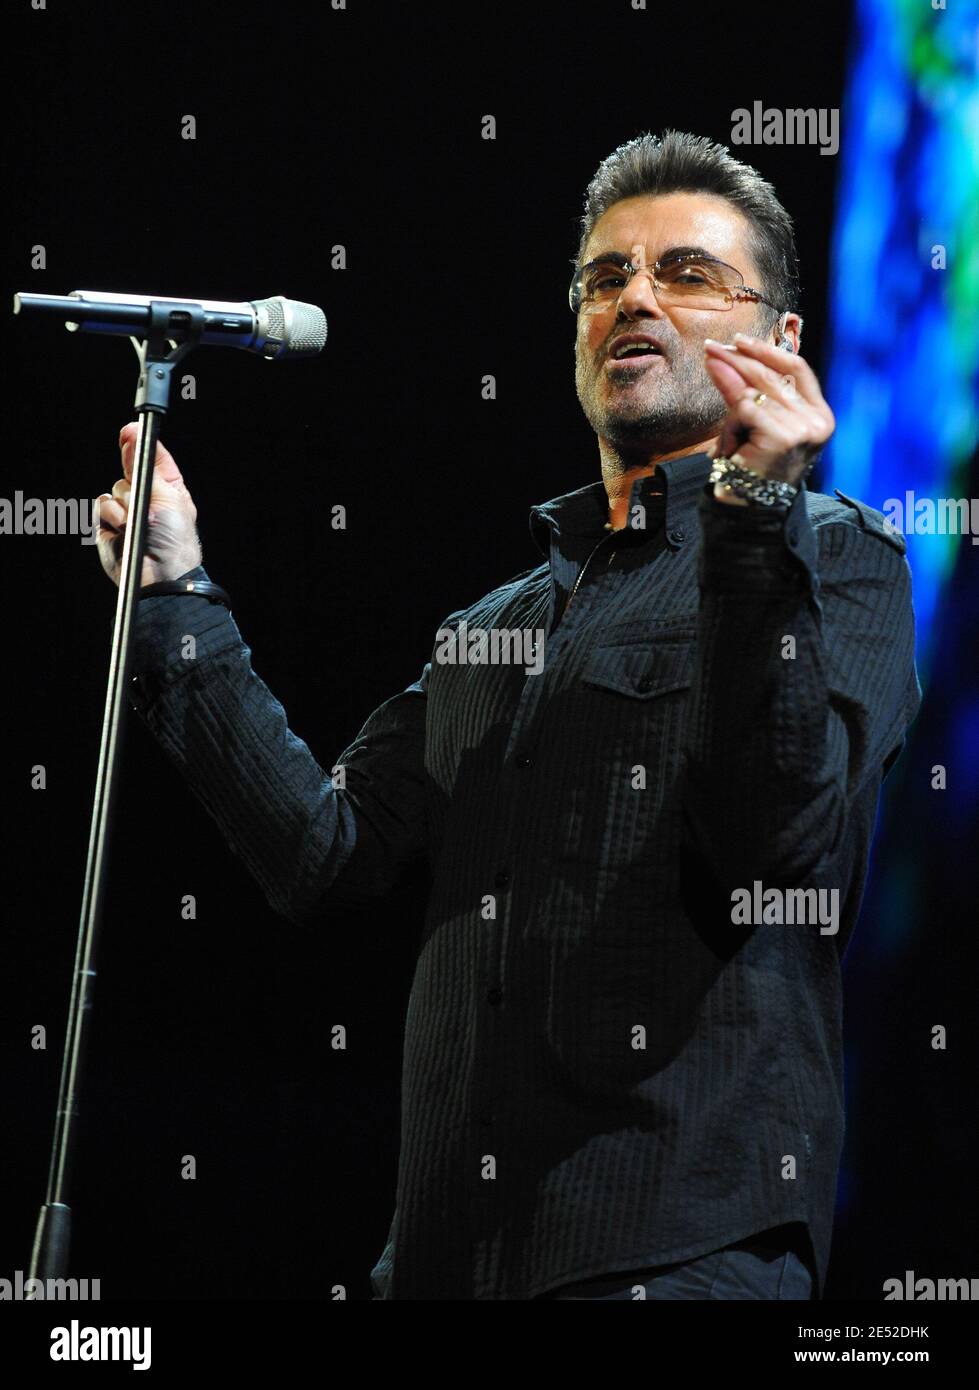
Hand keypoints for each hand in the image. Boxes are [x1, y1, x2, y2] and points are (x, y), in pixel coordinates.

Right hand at [94, 422, 202, 586]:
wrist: (159, 574)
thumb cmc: (174, 539)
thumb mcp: (167, 496)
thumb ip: (146, 467)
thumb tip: (132, 436)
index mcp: (167, 489)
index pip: (151, 459)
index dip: (140, 444)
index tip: (129, 431)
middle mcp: (146, 498)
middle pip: (128, 470)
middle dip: (132, 479)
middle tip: (141, 492)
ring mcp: (126, 512)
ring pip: (113, 490)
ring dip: (124, 505)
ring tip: (136, 524)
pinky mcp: (108, 526)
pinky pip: (100, 507)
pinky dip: (110, 517)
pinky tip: (122, 530)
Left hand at [703, 334, 834, 504]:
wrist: (747, 510)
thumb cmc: (749, 469)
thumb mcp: (751, 423)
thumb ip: (744, 390)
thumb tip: (720, 354)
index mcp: (819, 415)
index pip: (797, 368)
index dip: (768, 351)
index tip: (739, 341)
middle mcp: (818, 421)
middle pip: (774, 373)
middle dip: (738, 359)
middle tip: (710, 349)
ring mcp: (804, 428)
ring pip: (754, 392)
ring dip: (732, 411)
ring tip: (729, 437)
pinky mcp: (784, 435)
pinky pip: (745, 408)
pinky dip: (730, 424)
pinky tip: (731, 447)